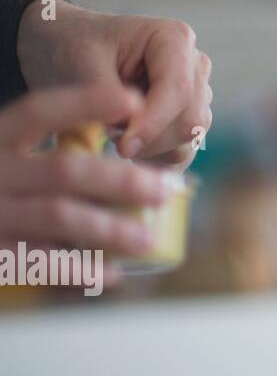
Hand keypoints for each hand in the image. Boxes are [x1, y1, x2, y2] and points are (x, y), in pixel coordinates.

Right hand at [0, 84, 175, 285]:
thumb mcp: (6, 158)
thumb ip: (46, 156)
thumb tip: (124, 152)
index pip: (39, 111)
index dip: (86, 103)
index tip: (134, 101)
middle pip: (64, 170)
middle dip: (121, 179)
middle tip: (163, 190)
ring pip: (58, 216)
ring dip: (110, 228)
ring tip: (147, 239)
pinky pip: (39, 262)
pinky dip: (79, 269)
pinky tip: (111, 274)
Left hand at [17, 1, 212, 167]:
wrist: (64, 51)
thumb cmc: (72, 49)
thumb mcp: (81, 65)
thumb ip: (108, 96)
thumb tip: (132, 126)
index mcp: (174, 38)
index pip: (178, 89)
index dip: (153, 123)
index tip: (121, 148)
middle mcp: (195, 65)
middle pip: (190, 119)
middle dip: (149, 137)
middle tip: (106, 134)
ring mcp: (196, 93)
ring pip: (189, 138)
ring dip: (150, 148)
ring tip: (112, 133)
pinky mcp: (188, 119)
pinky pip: (184, 152)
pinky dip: (156, 158)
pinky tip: (126, 145)